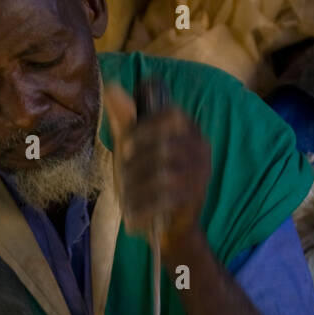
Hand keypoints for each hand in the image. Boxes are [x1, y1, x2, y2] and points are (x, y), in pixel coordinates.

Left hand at [103, 81, 210, 247]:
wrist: (171, 228)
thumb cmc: (148, 183)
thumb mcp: (132, 151)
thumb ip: (124, 121)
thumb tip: (111, 86)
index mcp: (188, 130)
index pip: (172, 115)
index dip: (145, 129)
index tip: (125, 148)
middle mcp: (201, 148)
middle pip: (163, 147)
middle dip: (135, 167)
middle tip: (123, 181)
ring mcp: (201, 173)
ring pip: (162, 174)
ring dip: (136, 189)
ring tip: (126, 201)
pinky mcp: (197, 198)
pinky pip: (165, 198)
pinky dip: (143, 209)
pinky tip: (133, 218)